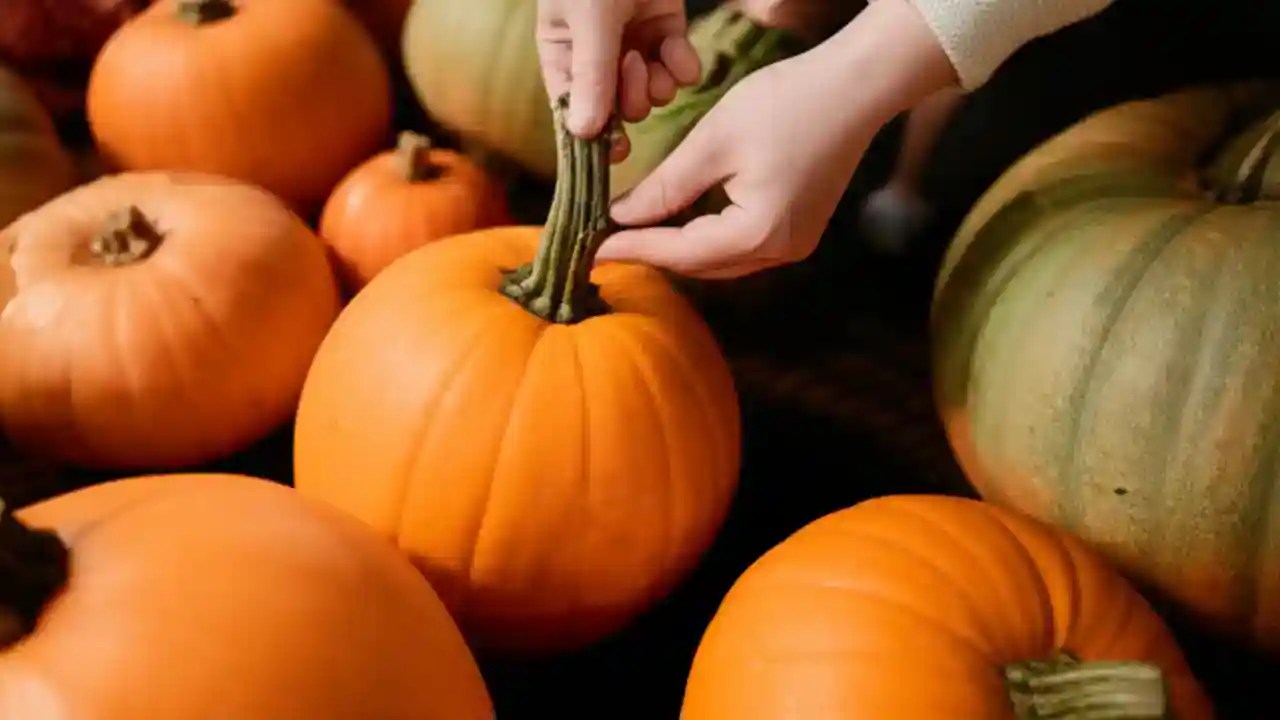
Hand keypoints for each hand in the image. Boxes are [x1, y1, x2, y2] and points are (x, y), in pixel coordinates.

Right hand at [537, 0, 701, 150]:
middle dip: (631, 98)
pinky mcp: (668, 32)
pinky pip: (679, 71)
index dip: (593, 133)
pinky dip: (683, 65)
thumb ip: (591, 74)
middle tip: (632, 65)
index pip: (573, 108)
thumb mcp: (589, 19)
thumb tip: (582, 133)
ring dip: (657, 85)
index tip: (615, 151)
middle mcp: (598, 57)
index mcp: (564, 53)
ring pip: (651, 95)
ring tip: (653, 56)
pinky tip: (676, 47)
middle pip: (619, 109)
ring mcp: (636, 46)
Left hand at [597, 0, 957, 278]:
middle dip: (653, 254)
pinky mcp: (799, 231)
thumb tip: (621, 217)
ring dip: (679, 250)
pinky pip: (741, 247)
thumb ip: (665, 187)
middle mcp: (778, 253)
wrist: (854, 88)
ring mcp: (794, 246)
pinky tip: (678, 225)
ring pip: (720, 261)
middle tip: (605, 243)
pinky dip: (707, 240)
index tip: (591, 247)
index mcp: (757, 234)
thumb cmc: (785, 103)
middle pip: (700, 265)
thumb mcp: (712, 142)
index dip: (633, 248)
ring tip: (634, 236)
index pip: (679, 252)